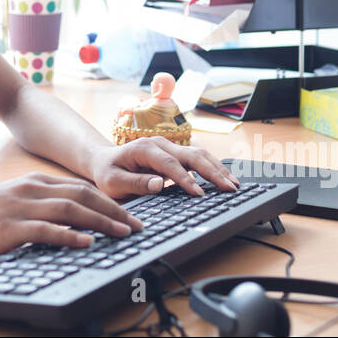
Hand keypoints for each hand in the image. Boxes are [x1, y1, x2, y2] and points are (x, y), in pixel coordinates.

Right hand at [0, 172, 144, 258]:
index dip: (109, 201)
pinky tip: (86, 241)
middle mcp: (34, 189)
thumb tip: (78, 216)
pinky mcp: (12, 227)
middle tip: (136, 225)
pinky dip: (69, 235)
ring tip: (121, 233)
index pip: (82, 188)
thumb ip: (46, 202)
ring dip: (100, 222)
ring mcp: (23, 207)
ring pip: (71, 210)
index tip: (130, 215)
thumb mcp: (19, 197)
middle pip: (83, 196)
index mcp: (37, 181)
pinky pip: (47, 230)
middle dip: (114, 211)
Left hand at [86, 138, 239, 198]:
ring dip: (217, 169)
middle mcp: (160, 143)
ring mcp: (169, 147)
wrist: (104, 161)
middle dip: (212, 171)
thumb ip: (135, 183)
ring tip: (233, 184)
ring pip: (199, 154)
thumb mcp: (113, 182)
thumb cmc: (108, 172)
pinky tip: (224, 179)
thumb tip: (159, 185)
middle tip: (229, 188)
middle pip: (192, 155)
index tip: (199, 194)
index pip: (170, 164)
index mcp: (144, 148)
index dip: (186, 179)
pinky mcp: (175, 154)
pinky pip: (197, 159)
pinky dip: (212, 168)